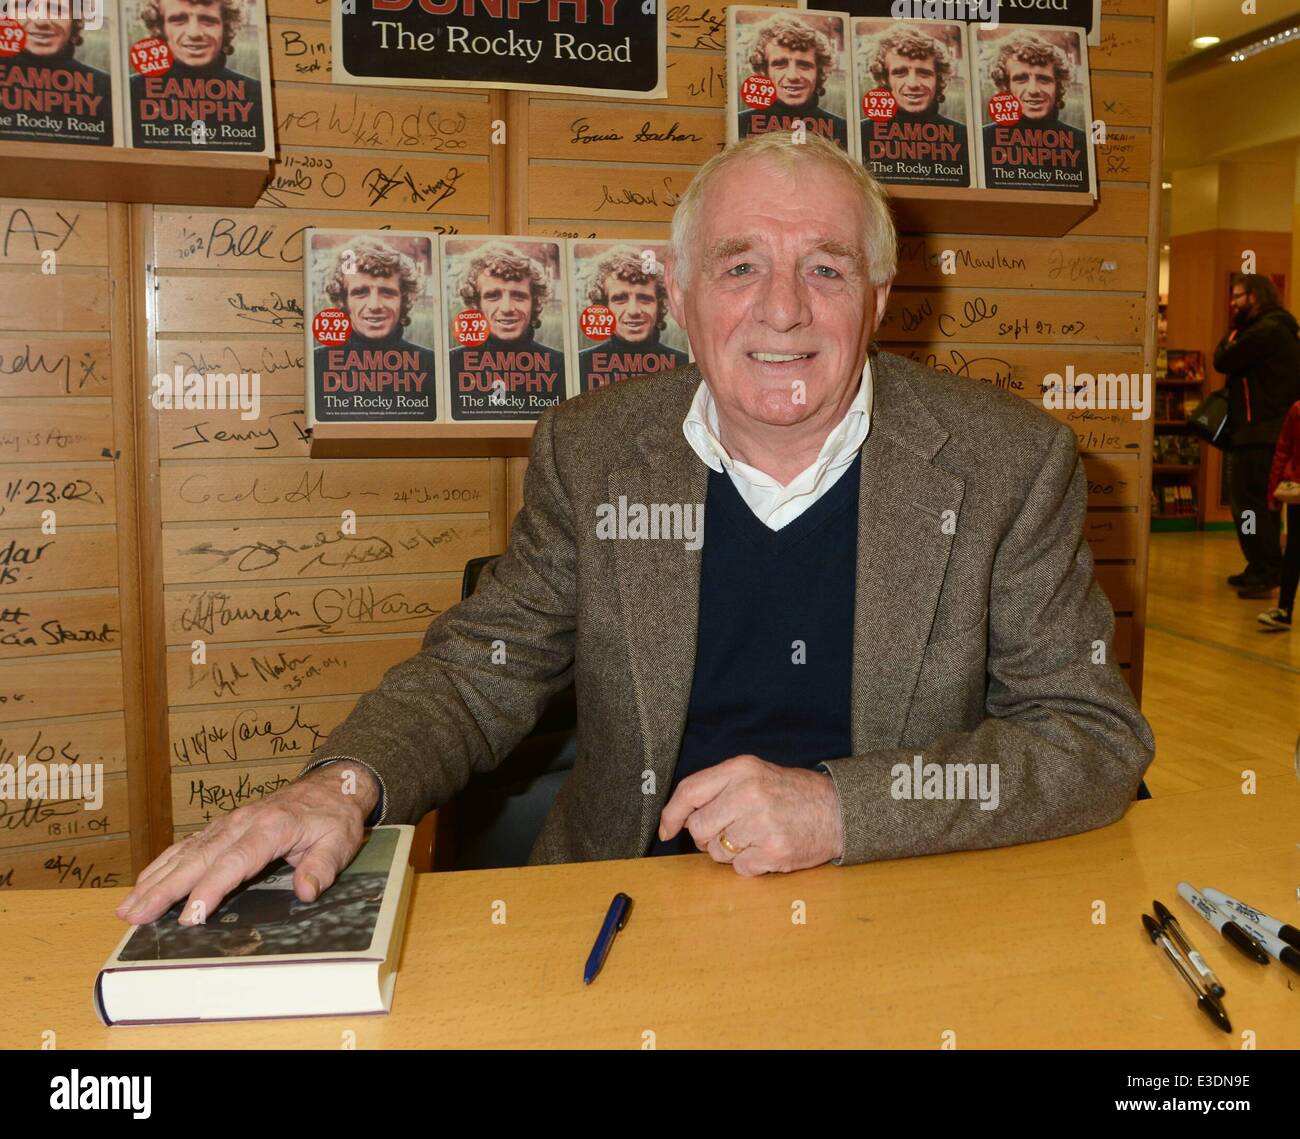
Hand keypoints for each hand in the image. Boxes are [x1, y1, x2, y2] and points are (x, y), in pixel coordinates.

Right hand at [114, 762, 378, 925]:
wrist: (330, 786)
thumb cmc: (333, 818)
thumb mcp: (339, 842)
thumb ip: (322, 867)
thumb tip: (306, 892)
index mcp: (272, 827)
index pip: (235, 862)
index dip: (210, 890)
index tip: (189, 916)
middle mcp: (243, 823)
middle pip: (199, 858)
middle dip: (165, 889)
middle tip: (135, 916)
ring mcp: (230, 823)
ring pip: (186, 852)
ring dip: (155, 879)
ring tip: (128, 906)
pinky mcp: (223, 827)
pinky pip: (188, 845)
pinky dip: (164, 863)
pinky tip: (144, 882)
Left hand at [656, 754, 843, 875]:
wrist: (838, 811)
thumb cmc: (791, 794)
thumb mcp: (755, 774)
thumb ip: (719, 788)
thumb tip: (679, 818)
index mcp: (741, 769)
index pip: (690, 791)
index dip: (671, 814)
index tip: (666, 830)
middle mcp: (749, 793)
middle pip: (698, 828)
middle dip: (707, 837)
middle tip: (729, 831)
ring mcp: (761, 824)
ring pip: (716, 851)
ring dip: (729, 851)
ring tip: (754, 837)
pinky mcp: (773, 852)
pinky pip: (738, 868)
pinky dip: (749, 864)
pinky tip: (766, 849)